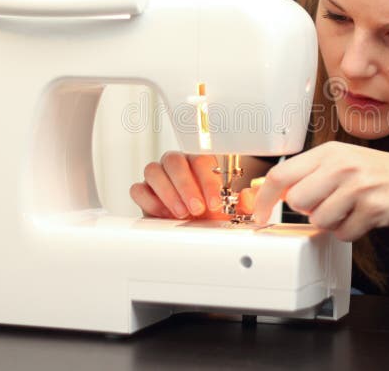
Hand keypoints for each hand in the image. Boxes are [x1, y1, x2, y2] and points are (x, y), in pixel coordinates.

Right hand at [129, 152, 254, 219]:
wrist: (192, 227)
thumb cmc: (210, 213)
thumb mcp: (232, 210)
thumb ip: (244, 202)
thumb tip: (250, 195)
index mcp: (199, 163)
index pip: (201, 160)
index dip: (207, 181)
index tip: (215, 203)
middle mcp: (177, 165)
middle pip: (174, 161)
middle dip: (186, 186)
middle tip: (197, 209)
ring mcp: (158, 176)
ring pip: (153, 170)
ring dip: (168, 192)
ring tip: (182, 213)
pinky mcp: (144, 192)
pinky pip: (138, 189)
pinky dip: (149, 201)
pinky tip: (163, 213)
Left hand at [253, 141, 388, 240]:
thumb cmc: (384, 174)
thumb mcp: (347, 162)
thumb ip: (314, 173)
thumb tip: (279, 193)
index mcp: (330, 151)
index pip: (280, 174)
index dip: (264, 199)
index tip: (259, 215)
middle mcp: (342, 164)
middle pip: (297, 201)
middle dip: (310, 210)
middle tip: (331, 204)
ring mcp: (358, 186)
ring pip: (319, 220)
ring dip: (334, 222)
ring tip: (353, 209)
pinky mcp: (372, 207)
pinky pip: (344, 234)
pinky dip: (352, 232)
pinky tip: (367, 217)